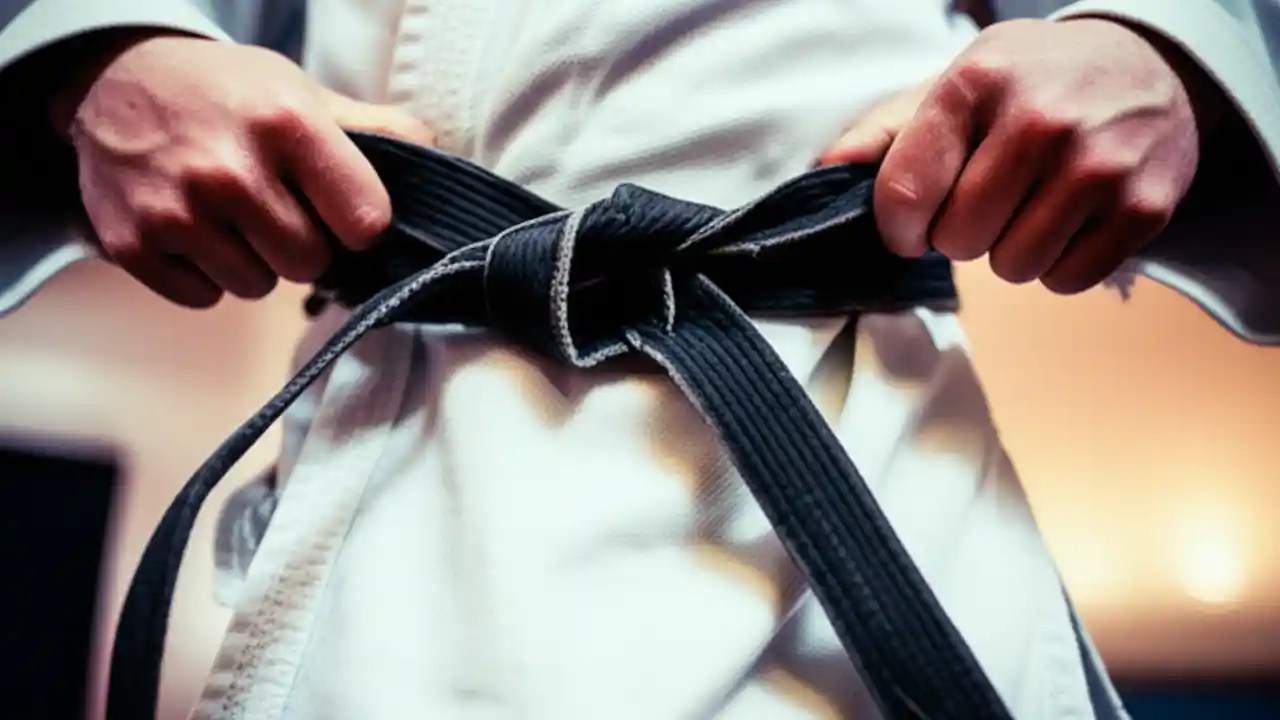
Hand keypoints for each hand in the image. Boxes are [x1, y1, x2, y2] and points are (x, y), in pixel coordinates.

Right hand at [53, 32, 435, 307]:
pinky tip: (197, 230)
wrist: (114, 79)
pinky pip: (206, 298)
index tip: (343, 214)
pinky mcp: (133, 244)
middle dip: (302, 246)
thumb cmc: (229, 92)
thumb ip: (373, 130)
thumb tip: (435, 161)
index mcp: (286, 124)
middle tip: (278, 210)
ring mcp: (175, 210)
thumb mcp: (301, 90)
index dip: (358, 226)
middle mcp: (228, 169)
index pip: (365, 222)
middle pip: (309, 264)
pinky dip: (207, 274)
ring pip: (258, 287)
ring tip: (234, 216)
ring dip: (255, 262)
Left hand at [821, 18, 1218, 293]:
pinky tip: (1069, 219)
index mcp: (978, 82)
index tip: (912, 222)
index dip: (899, 228)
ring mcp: (1100, 163)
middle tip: (985, 201)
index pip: (906, 196)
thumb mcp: (956, 84)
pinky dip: (1058, 265)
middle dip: (960, 234)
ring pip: (1012, 267)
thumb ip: (886, 131)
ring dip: (1009, 252)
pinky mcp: (1144, 205)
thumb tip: (827, 168)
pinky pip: (1066, 280)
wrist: (1146, 67)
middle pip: (959, 240)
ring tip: (1029, 206)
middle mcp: (1041, 119)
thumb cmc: (1028, 85)